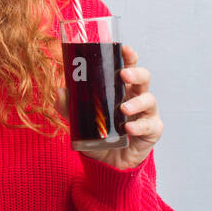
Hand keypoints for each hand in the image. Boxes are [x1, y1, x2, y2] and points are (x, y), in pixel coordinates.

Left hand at [56, 44, 162, 169]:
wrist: (108, 161)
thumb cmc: (98, 133)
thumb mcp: (79, 119)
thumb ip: (68, 106)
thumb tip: (60, 91)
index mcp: (120, 88)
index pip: (128, 67)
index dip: (129, 56)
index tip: (124, 49)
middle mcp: (136, 97)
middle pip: (143, 77)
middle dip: (135, 73)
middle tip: (123, 75)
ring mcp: (146, 113)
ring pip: (149, 99)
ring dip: (136, 102)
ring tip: (123, 109)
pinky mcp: (152, 130)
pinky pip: (149, 125)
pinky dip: (139, 126)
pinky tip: (128, 128)